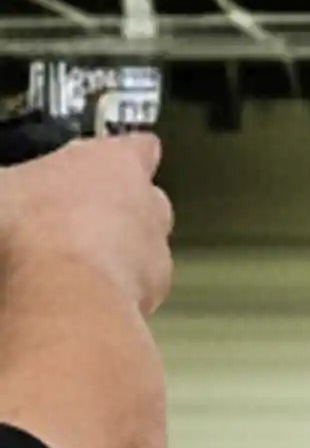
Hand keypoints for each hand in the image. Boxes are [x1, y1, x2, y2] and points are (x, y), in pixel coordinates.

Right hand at [0, 134, 173, 314]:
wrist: (56, 298)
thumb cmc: (23, 224)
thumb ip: (15, 182)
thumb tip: (11, 188)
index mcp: (118, 162)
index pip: (141, 146)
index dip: (122, 157)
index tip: (100, 168)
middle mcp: (150, 202)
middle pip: (146, 200)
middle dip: (121, 210)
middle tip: (76, 223)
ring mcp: (158, 252)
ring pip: (146, 247)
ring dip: (121, 254)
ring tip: (74, 268)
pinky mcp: (154, 297)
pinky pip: (138, 290)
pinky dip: (117, 293)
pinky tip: (82, 301)